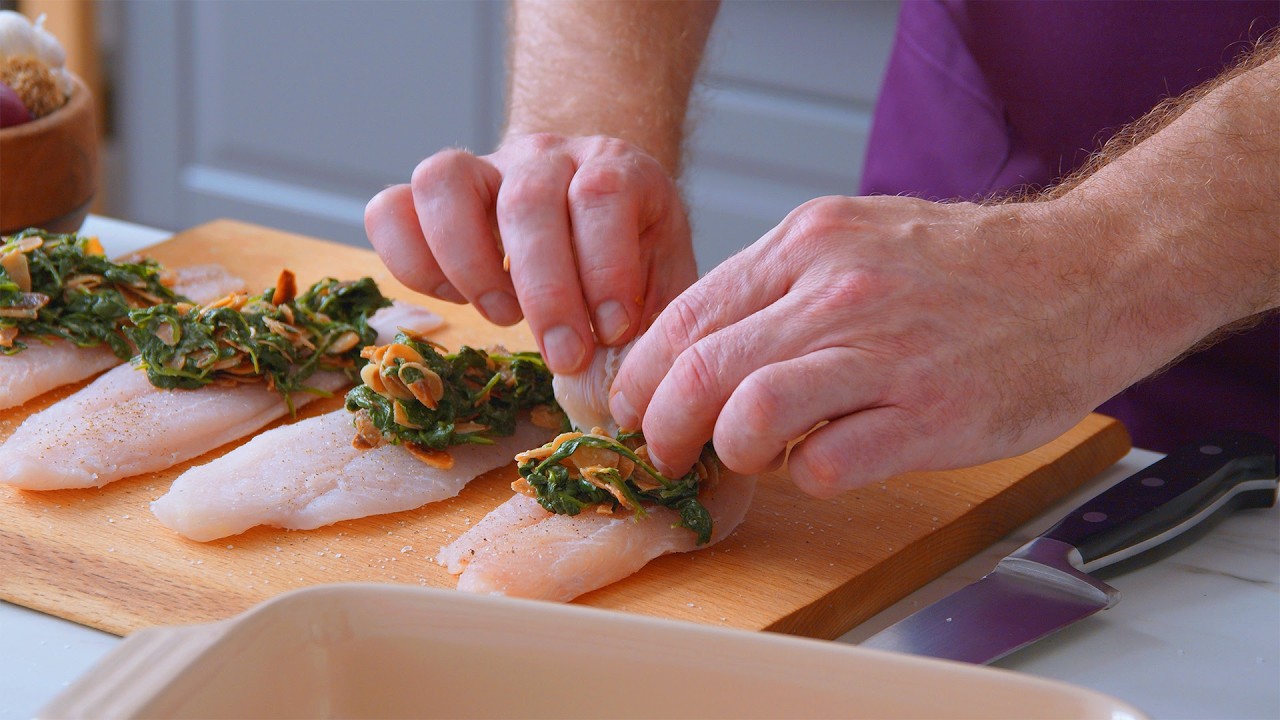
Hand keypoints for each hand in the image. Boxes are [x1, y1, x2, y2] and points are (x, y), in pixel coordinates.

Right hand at [365, 133, 697, 373]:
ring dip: (468, 263)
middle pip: (529, 198)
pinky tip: (455, 298)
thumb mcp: (662, 289)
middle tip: (565, 355)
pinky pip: (391, 208)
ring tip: (503, 317)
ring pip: (444, 180)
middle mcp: (548, 156)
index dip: (605, 267)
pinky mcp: (435, 199)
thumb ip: (653, 328)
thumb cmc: (631, 268)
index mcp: (617, 169)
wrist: (599, 215)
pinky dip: (410, 260)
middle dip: (545, 291)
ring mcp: (485, 168)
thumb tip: (623, 394)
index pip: (602, 193)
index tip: (613, 330)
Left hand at [608, 195, 1166, 496]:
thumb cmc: (968, 267)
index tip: (636, 407)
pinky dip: (807, 477)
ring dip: (728, 453)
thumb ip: (780, 286)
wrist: (1085, 274)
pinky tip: (821, 466)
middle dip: (662, 428)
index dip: (643, 376)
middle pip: (699, 371)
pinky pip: (828, 464)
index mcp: (808, 244)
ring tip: (743, 460)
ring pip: (748, 415)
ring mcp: (883, 354)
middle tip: (665, 453)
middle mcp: (836, 292)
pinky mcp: (929, 415)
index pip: (684, 317)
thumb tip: (704, 345)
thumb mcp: (858, 238)